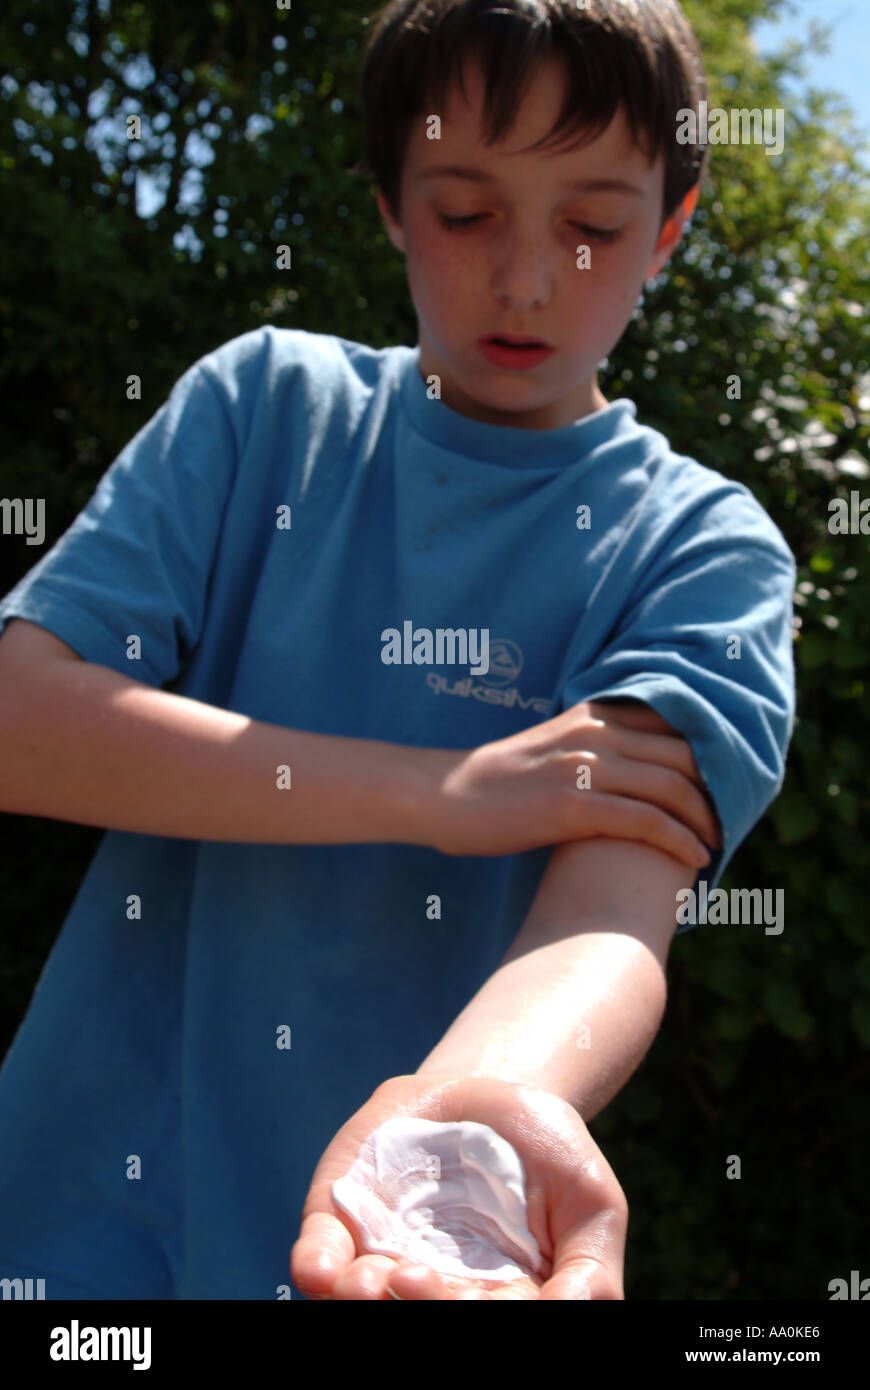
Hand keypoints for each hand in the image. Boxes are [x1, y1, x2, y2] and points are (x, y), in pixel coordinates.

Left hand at [290, 1073, 627, 1300]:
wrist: (492, 1087)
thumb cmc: (550, 1154)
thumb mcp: (592, 1204)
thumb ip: (591, 1276)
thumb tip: (569, 1315)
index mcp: (496, 1301)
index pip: (483, 1321)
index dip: (479, 1312)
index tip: (481, 1296)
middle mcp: (435, 1291)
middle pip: (417, 1313)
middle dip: (415, 1306)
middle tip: (414, 1279)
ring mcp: (384, 1258)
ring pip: (362, 1299)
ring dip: (358, 1299)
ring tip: (362, 1284)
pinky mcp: (343, 1218)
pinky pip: (320, 1252)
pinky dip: (316, 1265)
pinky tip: (320, 1269)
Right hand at [428, 698, 720, 865]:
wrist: (445, 795)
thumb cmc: (498, 782)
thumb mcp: (553, 747)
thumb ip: (595, 747)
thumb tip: (634, 771)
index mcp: (594, 716)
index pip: (673, 722)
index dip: (708, 752)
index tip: (727, 782)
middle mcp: (596, 734)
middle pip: (683, 754)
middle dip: (716, 788)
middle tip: (729, 819)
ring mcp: (584, 767)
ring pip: (671, 787)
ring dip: (705, 819)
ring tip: (719, 843)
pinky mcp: (572, 806)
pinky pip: (644, 821)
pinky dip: (678, 841)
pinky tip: (697, 860)